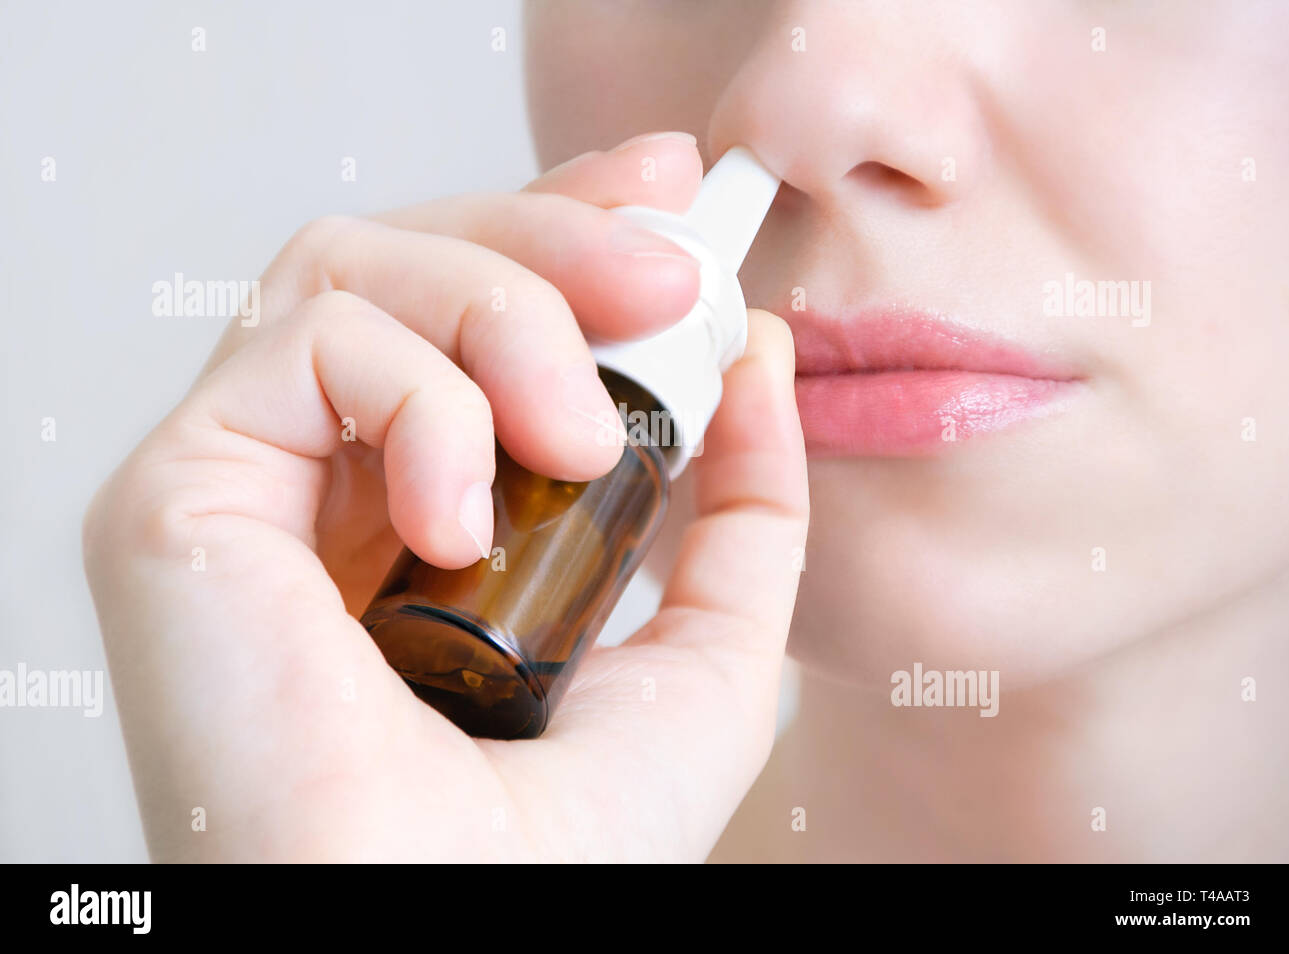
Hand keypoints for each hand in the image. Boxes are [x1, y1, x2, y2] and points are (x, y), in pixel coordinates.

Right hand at [83, 133, 808, 860]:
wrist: (444, 938)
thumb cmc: (560, 847)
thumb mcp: (702, 650)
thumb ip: (739, 507)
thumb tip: (753, 353)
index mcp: (429, 505)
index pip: (471, 306)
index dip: (558, 221)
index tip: (662, 194)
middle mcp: (329, 479)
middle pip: (412, 252)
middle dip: (552, 233)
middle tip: (665, 273)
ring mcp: (250, 478)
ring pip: (355, 265)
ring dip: (502, 308)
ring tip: (580, 438)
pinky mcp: (182, 491)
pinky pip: (307, 342)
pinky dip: (420, 399)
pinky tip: (459, 518)